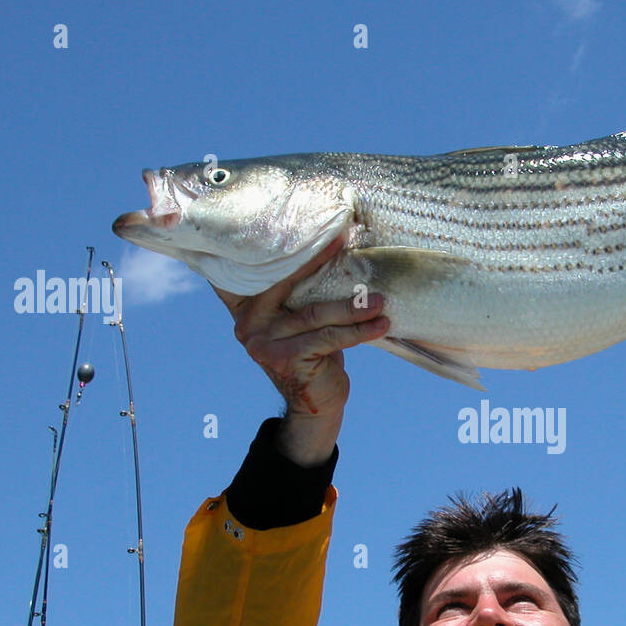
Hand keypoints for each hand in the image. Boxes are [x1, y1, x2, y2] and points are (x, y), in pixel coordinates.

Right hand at [212, 243, 389, 463]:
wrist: (315, 404)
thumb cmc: (314, 353)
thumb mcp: (299, 320)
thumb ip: (298, 294)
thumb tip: (331, 245)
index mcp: (244, 307)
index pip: (254, 269)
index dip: (272, 245)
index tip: (298, 221)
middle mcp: (247, 324)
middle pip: (287, 283)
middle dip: (319, 260)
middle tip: (347, 240)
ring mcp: (265, 343)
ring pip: (316, 314)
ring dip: (352, 306)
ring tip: (379, 299)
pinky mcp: (288, 359)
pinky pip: (330, 337)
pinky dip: (359, 330)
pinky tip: (381, 324)